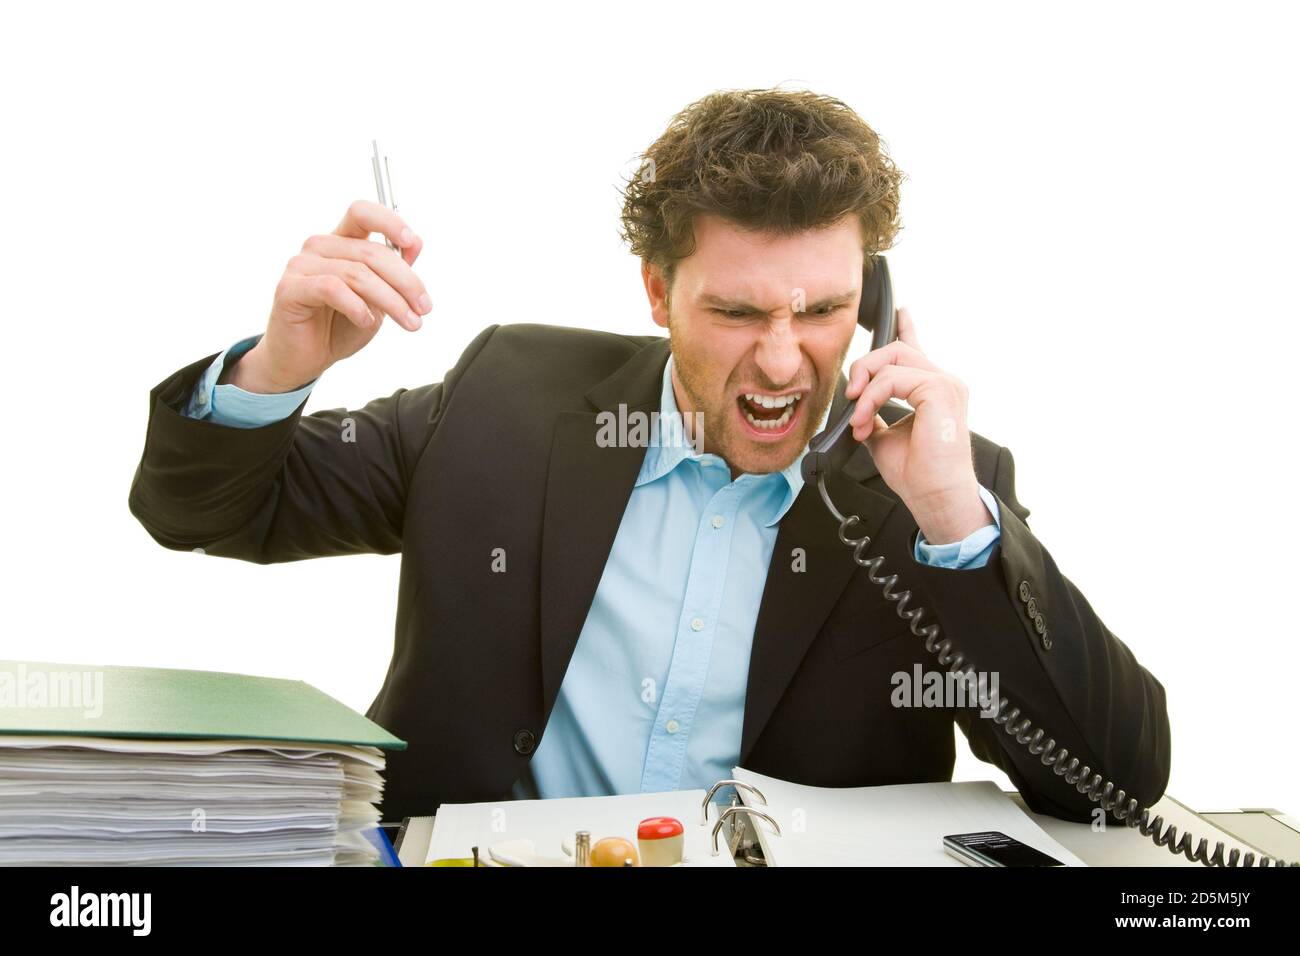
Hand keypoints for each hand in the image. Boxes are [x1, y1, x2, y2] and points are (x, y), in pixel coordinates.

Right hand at [222, 200, 431, 392]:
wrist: (306, 359)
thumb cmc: (339, 327)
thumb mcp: (378, 300)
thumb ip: (394, 272)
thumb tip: (416, 244)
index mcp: (341, 242)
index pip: (362, 213)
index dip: (389, 221)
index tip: (411, 241)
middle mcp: (320, 247)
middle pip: (371, 252)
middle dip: (406, 282)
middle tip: (424, 307)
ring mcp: (301, 265)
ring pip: (357, 274)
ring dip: (391, 301)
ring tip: (409, 322)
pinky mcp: (290, 288)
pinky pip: (332, 289)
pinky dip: (356, 306)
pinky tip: (366, 321)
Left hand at [843, 306, 991, 544]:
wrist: (935, 497)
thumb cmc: (917, 475)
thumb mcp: (884, 437)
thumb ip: (874, 414)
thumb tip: (855, 406)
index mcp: (933, 390)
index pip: (918, 349)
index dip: (907, 327)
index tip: (898, 310)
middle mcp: (943, 382)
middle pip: (895, 349)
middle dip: (864, 367)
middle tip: (851, 398)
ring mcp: (945, 384)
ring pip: (892, 359)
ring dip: (864, 391)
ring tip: (857, 421)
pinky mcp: (940, 390)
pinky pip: (892, 380)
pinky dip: (870, 400)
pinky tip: (863, 421)